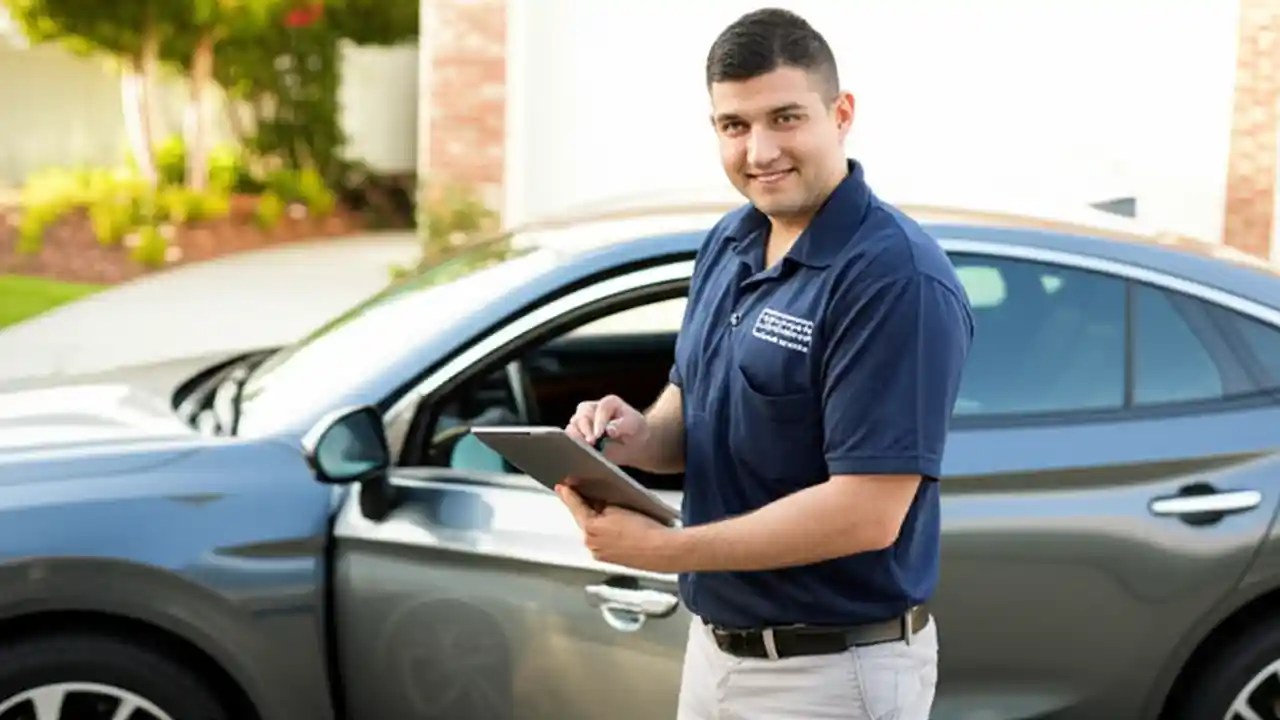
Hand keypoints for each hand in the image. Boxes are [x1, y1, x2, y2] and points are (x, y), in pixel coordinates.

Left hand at [555, 484, 674, 571]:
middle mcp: (591, 543)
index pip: (576, 506)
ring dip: (597, 521)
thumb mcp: (620, 507)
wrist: (662, 551)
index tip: (561, 487)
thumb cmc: (645, 529)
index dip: (568, 495)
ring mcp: (600, 553)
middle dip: (585, 508)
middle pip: (583, 520)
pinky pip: (602, 541)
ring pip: (593, 532)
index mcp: (590, 528)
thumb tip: (596, 503)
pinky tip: (618, 528)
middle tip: (586, 494)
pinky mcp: (610, 560)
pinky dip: (605, 533)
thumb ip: (602, 504)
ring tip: (610, 512)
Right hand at [565, 394, 649, 466]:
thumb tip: (609, 430)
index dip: (599, 422)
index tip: (599, 435)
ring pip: (572, 427)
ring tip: (583, 449)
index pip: (600, 409)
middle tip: (591, 443)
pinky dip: (572, 446)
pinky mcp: (578, 435)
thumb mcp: (634, 426)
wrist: (633, 444)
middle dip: (585, 430)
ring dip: (576, 438)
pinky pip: (570, 439)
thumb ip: (622, 425)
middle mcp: (592, 409)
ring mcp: (582, 422)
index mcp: (608, 403)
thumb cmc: (635, 430)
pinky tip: (578, 454)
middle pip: (582, 417)